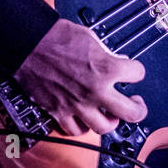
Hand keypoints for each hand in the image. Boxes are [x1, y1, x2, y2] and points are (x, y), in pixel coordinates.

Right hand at [13, 18, 148, 136]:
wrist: (29, 43)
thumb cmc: (56, 37)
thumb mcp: (91, 38)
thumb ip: (107, 54)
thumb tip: (117, 60)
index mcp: (106, 68)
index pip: (137, 74)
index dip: (136, 71)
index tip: (133, 71)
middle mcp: (95, 90)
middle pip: (131, 113)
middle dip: (138, 109)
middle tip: (136, 104)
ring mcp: (78, 104)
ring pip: (104, 128)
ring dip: (110, 121)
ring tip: (110, 114)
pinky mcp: (59, 111)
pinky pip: (75, 130)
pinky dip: (83, 126)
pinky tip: (84, 118)